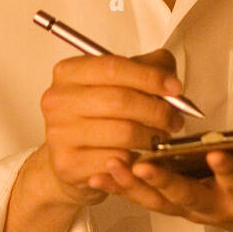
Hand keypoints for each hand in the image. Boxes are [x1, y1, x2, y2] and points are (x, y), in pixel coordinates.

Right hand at [30, 48, 185, 206]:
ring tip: (161, 138)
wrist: (68, 160)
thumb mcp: (117, 86)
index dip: (149, 77)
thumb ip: (145, 71)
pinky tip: (140, 156)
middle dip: (157, 110)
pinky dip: (136, 159)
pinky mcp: (68, 163)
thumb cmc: (94, 120)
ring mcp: (59, 133)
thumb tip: (170, 79)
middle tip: (175, 120)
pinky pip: (117, 160)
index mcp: (68, 73)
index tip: (175, 88)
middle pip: (120, 100)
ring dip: (152, 137)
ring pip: (123, 133)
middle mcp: (57, 100)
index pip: (113, 67)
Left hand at [90, 126, 232, 231]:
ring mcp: (191, 209)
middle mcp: (213, 208)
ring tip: (110, 166)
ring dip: (133, 185)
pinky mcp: (175, 205)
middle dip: (163, 182)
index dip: (227, 171)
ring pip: (158, 200)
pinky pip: (146, 198)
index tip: (217, 154)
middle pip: (185, 198)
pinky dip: (122, 188)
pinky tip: (99, 175)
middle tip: (142, 164)